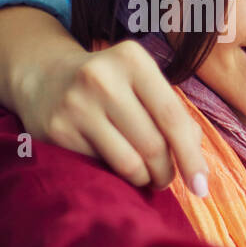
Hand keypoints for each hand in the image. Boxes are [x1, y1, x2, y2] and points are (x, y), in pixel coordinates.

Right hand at [15, 34, 206, 190]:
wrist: (43, 78)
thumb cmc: (112, 88)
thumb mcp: (145, 86)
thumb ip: (176, 117)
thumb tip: (196, 163)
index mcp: (132, 59)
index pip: (172, 118)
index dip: (191, 158)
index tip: (202, 187)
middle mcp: (102, 78)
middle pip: (153, 145)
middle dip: (167, 172)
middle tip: (166, 179)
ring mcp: (76, 104)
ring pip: (129, 163)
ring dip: (145, 179)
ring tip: (146, 177)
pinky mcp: (57, 130)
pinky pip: (100, 167)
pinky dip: (115, 175)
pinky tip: (113, 165)